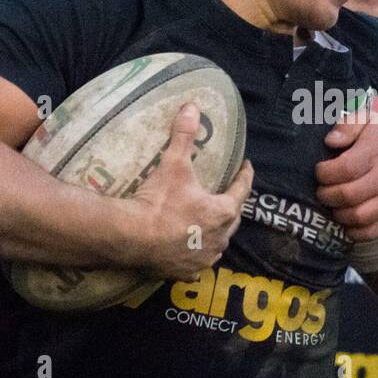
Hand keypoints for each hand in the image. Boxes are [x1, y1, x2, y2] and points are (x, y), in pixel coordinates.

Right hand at [126, 103, 253, 279]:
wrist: (131, 237)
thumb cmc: (158, 200)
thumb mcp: (173, 164)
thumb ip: (184, 135)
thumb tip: (192, 106)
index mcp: (223, 211)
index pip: (242, 190)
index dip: (245, 176)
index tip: (246, 166)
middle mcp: (220, 238)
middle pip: (233, 218)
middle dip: (232, 205)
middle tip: (228, 194)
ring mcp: (204, 258)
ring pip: (218, 243)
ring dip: (216, 233)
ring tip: (210, 223)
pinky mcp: (186, 271)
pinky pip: (198, 262)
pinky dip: (197, 254)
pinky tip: (191, 251)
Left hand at [315, 105, 377, 241]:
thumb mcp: (371, 120)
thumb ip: (348, 125)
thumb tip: (330, 141)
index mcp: (377, 153)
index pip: (345, 169)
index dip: (324, 173)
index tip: (320, 171)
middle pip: (347, 195)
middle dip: (326, 194)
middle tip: (323, 190)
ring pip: (358, 217)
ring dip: (338, 213)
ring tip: (334, 204)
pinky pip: (371, 233)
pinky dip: (353, 231)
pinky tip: (347, 220)